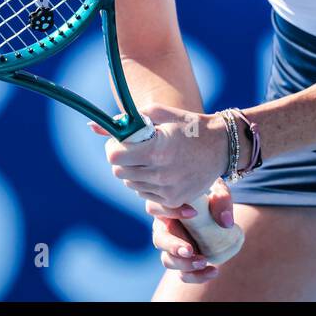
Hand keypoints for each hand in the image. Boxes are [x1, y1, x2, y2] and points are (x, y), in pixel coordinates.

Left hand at [91, 104, 227, 209]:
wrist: (222, 146)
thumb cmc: (188, 124)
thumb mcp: (158, 114)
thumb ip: (126, 121)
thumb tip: (93, 128)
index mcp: (157, 148)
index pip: (114, 155)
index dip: (114, 147)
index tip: (123, 141)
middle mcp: (161, 172)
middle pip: (118, 171)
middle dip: (122, 158)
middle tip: (135, 148)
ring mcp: (168, 190)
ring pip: (131, 184)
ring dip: (134, 171)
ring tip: (153, 158)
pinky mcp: (174, 201)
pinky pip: (145, 194)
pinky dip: (147, 183)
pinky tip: (161, 170)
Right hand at [148, 179, 237, 283]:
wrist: (217, 211)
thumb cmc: (211, 194)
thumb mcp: (218, 190)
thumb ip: (221, 200)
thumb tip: (226, 222)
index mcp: (165, 206)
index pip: (155, 207)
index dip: (170, 211)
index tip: (193, 213)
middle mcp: (164, 227)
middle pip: (159, 239)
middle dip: (173, 246)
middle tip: (189, 250)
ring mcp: (172, 247)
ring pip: (168, 260)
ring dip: (184, 264)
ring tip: (203, 261)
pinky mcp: (183, 261)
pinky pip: (183, 274)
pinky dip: (196, 276)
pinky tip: (213, 271)